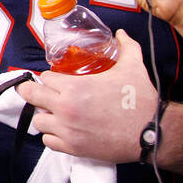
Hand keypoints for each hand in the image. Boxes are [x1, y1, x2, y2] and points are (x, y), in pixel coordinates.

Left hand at [16, 30, 156, 162]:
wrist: (152, 132)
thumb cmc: (141, 101)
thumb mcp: (133, 67)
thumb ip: (126, 46)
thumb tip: (121, 34)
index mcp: (75, 88)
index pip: (45, 77)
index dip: (50, 77)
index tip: (56, 80)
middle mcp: (66, 109)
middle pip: (30, 96)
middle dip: (33, 91)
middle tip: (40, 92)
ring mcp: (67, 130)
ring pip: (38, 120)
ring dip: (45, 115)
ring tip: (56, 113)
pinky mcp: (72, 148)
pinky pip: (47, 141)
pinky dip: (52, 136)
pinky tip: (62, 130)